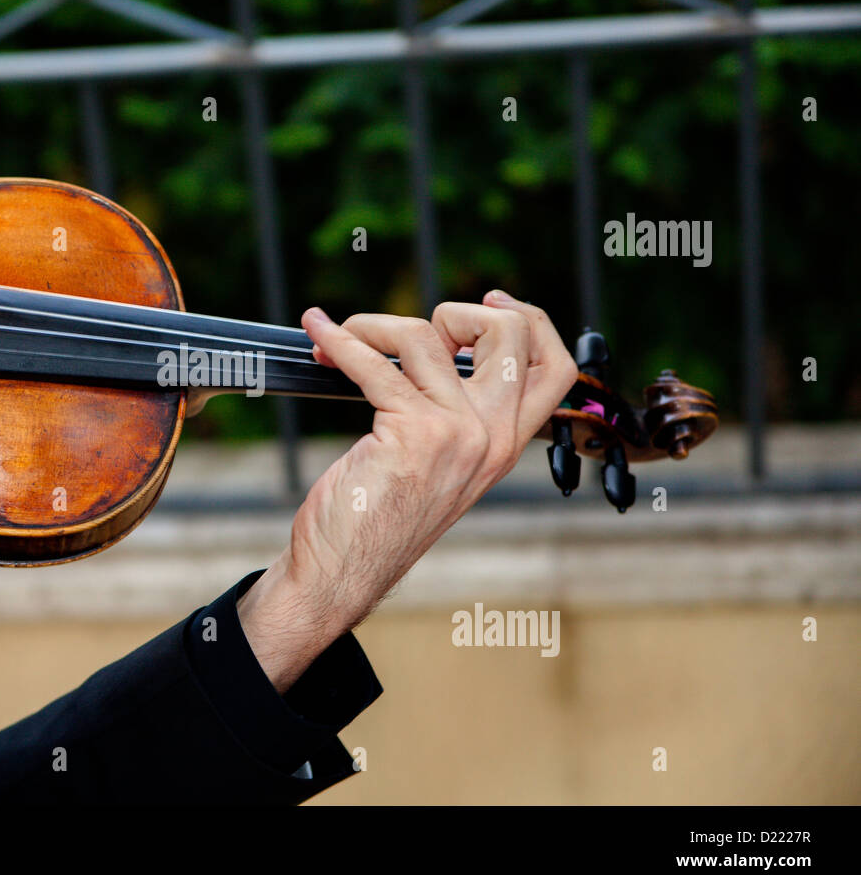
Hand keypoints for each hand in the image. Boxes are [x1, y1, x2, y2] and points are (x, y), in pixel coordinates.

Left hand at [238, 291, 577, 690]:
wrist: (340, 573)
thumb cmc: (375, 517)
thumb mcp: (435, 462)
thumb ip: (452, 413)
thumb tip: (430, 345)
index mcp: (505, 444)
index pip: (555, 369)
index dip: (532, 321)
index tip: (492, 300)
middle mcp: (492, 437)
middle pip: (509, 334)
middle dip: (455, 312)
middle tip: (405, 334)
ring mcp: (457, 433)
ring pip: (425, 337)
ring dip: (372, 325)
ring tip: (339, 339)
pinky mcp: (411, 432)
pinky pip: (373, 362)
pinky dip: (338, 340)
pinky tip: (317, 333)